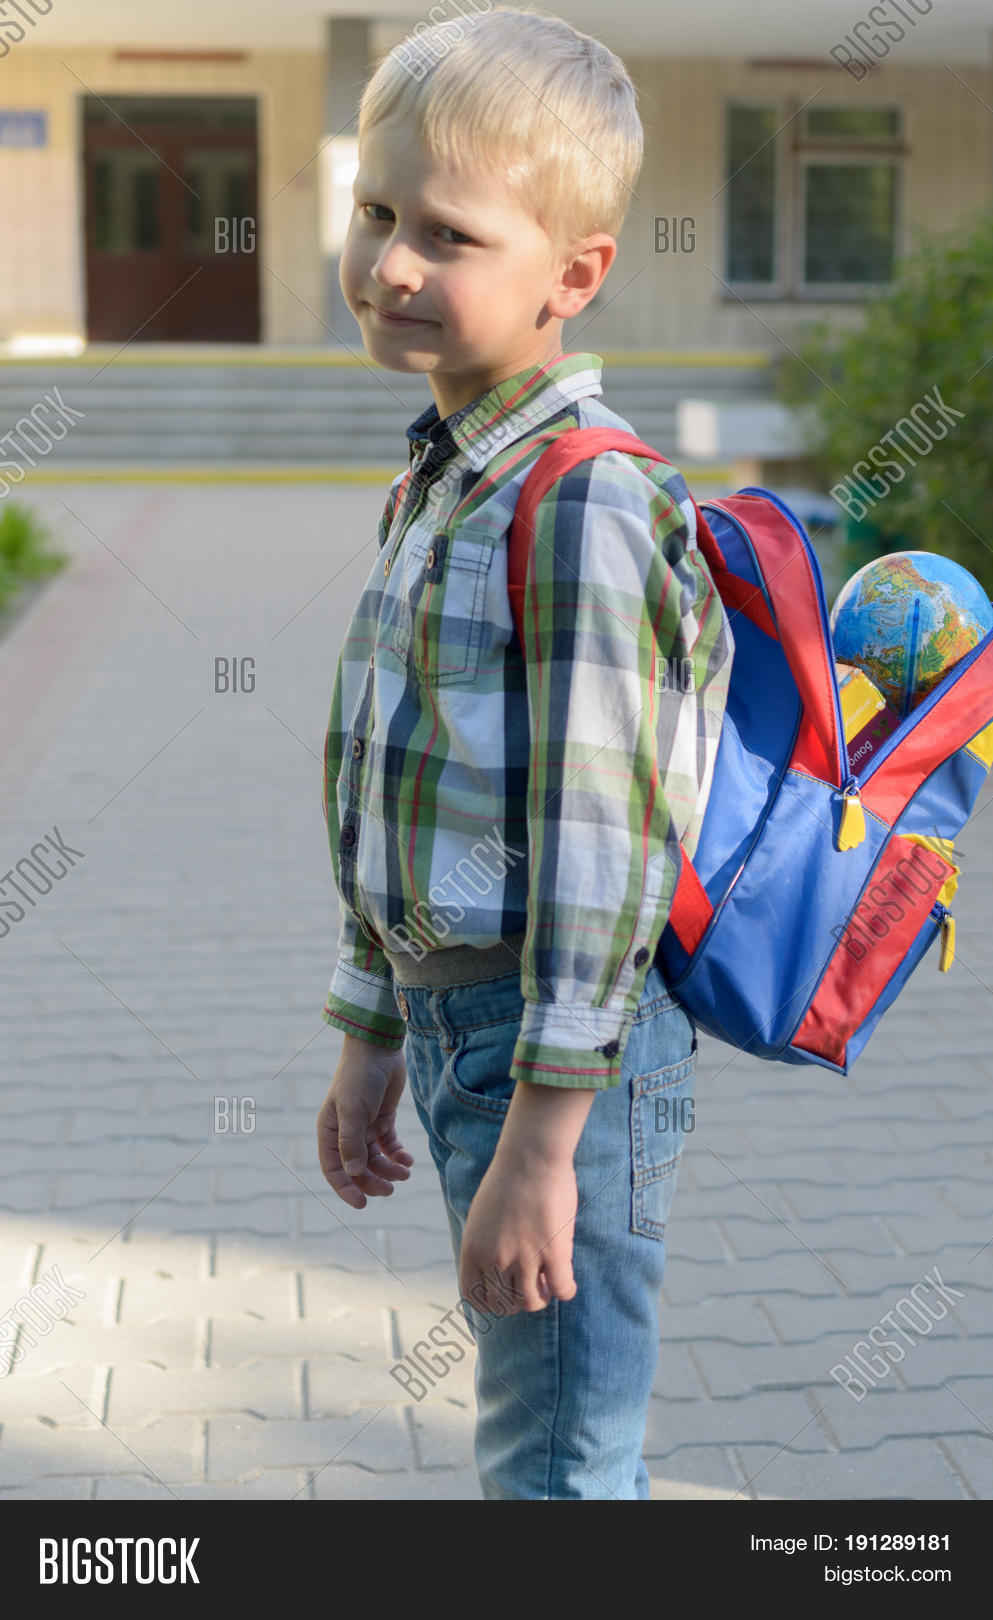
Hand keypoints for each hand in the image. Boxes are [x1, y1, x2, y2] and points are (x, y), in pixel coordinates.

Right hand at [317, 1036, 412, 1209]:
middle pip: (357, 1169)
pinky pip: (389, 1147)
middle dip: (372, 1182)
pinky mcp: (383, 1120)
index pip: (334, 1169)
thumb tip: (354, 1172)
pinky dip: (398, 1156)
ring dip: (389, 1170)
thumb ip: (352, 1141)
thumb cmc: (359, 1077)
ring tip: (404, 1173)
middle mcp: (346, 1133)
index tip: (361, 1204)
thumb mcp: (353, 1109)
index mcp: (330, 1132)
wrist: (379, 1050)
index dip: (345, 1188)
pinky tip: (408, 1160)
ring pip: (375, 1160)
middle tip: (390, 1190)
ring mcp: (365, 1127)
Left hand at [458, 1153, 578, 1313]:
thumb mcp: (481, 1215)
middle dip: (519, 1300)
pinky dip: (565, 1290)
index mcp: (473, 1249)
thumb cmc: (509, 1178)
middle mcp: (494, 1258)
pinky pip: (561, 1289)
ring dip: (542, 1297)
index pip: (474, 1297)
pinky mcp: (552, 1251)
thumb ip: (485, 1243)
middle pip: (505, 1304)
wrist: (530, 1155)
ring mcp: (523, 1257)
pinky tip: (566, 1280)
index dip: (492, 1303)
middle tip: (532, 1284)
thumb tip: (497, 1268)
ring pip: (532, 1302)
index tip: (506, 1294)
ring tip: (548, 1280)